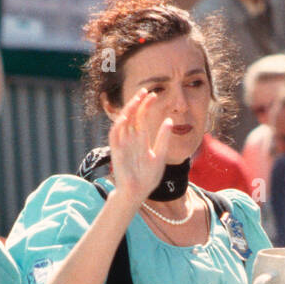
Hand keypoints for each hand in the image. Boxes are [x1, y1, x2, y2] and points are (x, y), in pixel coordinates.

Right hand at [107, 88, 173, 206]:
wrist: (137, 193)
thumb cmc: (148, 178)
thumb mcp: (160, 156)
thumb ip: (163, 139)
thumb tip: (169, 120)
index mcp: (141, 139)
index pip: (142, 117)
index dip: (147, 105)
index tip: (155, 95)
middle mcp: (130, 139)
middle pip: (132, 115)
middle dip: (137, 102)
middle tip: (146, 91)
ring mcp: (122, 144)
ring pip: (123, 121)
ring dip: (128, 109)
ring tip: (137, 99)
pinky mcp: (116, 151)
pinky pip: (114, 135)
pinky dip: (118, 125)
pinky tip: (126, 116)